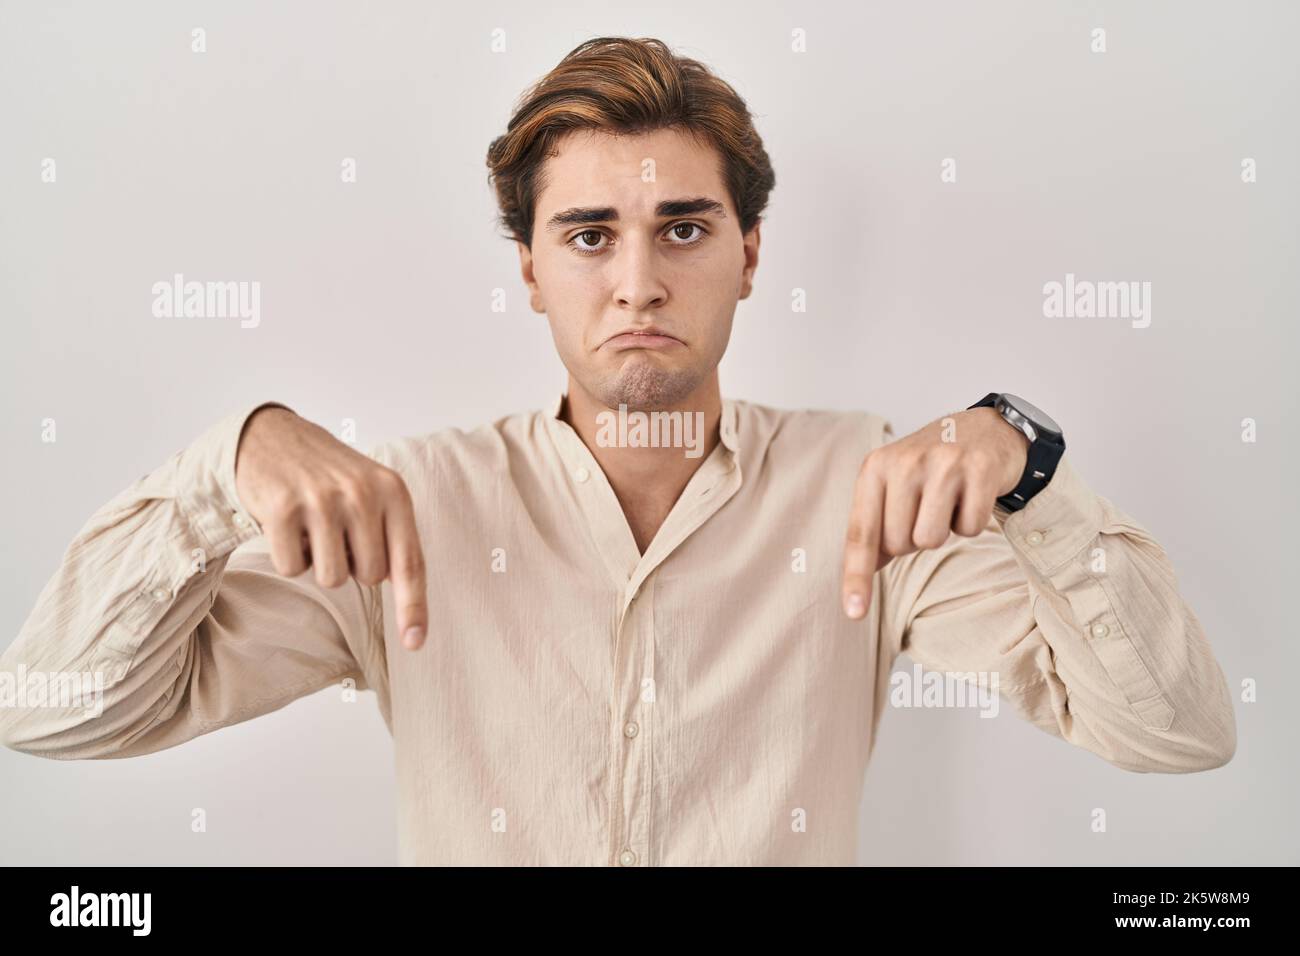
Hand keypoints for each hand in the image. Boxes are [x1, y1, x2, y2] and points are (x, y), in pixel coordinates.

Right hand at [234, 405, 428, 649]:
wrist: (271, 437)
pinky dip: (287, 555)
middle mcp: (362, 494)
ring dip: (318, 561)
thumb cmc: (330, 476)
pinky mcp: (282, 509)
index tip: (416, 642)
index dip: (414, 607)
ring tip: (312, 526)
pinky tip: (286, 523)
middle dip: (352, 565)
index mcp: (394, 492)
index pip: (410, 563)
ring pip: (331, 577)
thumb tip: (409, 606)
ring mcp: (322, 500)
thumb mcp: (373, 492)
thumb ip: (392, 538)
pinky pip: (292, 567)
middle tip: (336, 531)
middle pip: (368, 577)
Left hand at [840, 406, 1028, 618]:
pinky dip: (972, 522)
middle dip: (914, 538)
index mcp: (874, 468)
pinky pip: (971, 528)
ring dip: (943, 531)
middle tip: (926, 508)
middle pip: (900, 544)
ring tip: (948, 501)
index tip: (854, 613)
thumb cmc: (930, 468)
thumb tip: (861, 574)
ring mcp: (943, 463)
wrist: (984, 429)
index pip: (861, 534)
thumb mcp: (892, 486)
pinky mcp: (980, 469)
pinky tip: (971, 495)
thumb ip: (875, 526)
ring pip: (932, 540)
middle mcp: (904, 462)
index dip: (856, 576)